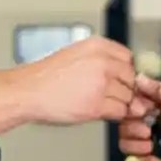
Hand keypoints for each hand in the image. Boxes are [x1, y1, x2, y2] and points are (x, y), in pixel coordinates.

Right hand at [13, 37, 149, 124]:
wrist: (28, 91)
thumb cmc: (48, 75)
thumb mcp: (77, 55)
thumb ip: (102, 61)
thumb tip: (124, 75)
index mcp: (97, 46)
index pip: (129, 58)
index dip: (125, 72)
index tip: (120, 79)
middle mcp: (102, 62)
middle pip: (131, 78)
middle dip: (125, 88)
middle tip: (112, 95)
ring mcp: (101, 83)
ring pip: (128, 96)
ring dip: (120, 103)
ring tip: (103, 103)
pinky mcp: (96, 105)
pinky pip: (120, 111)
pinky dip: (115, 115)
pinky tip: (101, 112)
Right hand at [118, 78, 160, 160]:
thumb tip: (152, 83)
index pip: (143, 95)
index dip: (135, 100)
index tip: (140, 108)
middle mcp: (160, 123)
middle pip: (129, 118)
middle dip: (132, 124)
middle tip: (146, 132)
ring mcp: (157, 144)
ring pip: (128, 139)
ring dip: (134, 144)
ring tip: (150, 148)